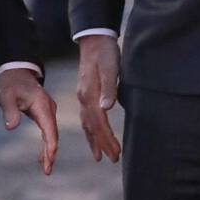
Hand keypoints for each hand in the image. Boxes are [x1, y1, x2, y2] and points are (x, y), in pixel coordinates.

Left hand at [0, 69, 57, 175]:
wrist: (14, 72)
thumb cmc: (9, 84)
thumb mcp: (6, 96)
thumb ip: (9, 111)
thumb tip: (10, 127)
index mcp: (42, 105)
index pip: (50, 129)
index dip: (50, 146)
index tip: (50, 159)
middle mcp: (49, 109)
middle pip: (53, 134)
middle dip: (51, 153)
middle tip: (47, 170)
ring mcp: (47, 111)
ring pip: (51, 134)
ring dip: (49, 150)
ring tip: (46, 168)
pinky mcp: (43, 113)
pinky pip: (47, 131)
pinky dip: (46, 143)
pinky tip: (42, 156)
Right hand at [77, 35, 120, 163]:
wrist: (95, 39)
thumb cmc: (105, 53)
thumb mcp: (110, 68)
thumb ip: (108, 88)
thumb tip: (106, 108)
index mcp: (89, 94)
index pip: (98, 122)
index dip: (107, 139)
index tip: (115, 153)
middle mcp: (83, 98)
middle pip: (92, 127)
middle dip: (102, 144)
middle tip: (113, 159)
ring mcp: (83, 96)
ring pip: (88, 124)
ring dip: (95, 141)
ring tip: (100, 156)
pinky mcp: (86, 93)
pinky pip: (87, 117)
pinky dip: (91, 130)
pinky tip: (94, 135)